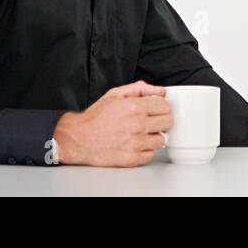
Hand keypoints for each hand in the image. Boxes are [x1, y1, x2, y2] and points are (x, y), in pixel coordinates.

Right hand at [53, 80, 172, 166]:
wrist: (79, 138)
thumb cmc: (95, 117)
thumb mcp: (115, 94)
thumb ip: (139, 89)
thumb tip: (160, 91)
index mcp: (135, 107)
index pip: (165, 106)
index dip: (160, 106)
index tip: (154, 109)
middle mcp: (138, 125)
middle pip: (168, 122)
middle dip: (160, 120)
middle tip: (149, 121)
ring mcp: (136, 143)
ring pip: (162, 140)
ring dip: (153, 136)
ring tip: (140, 134)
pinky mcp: (132, 159)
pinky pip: (151, 154)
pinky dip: (145, 150)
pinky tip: (134, 144)